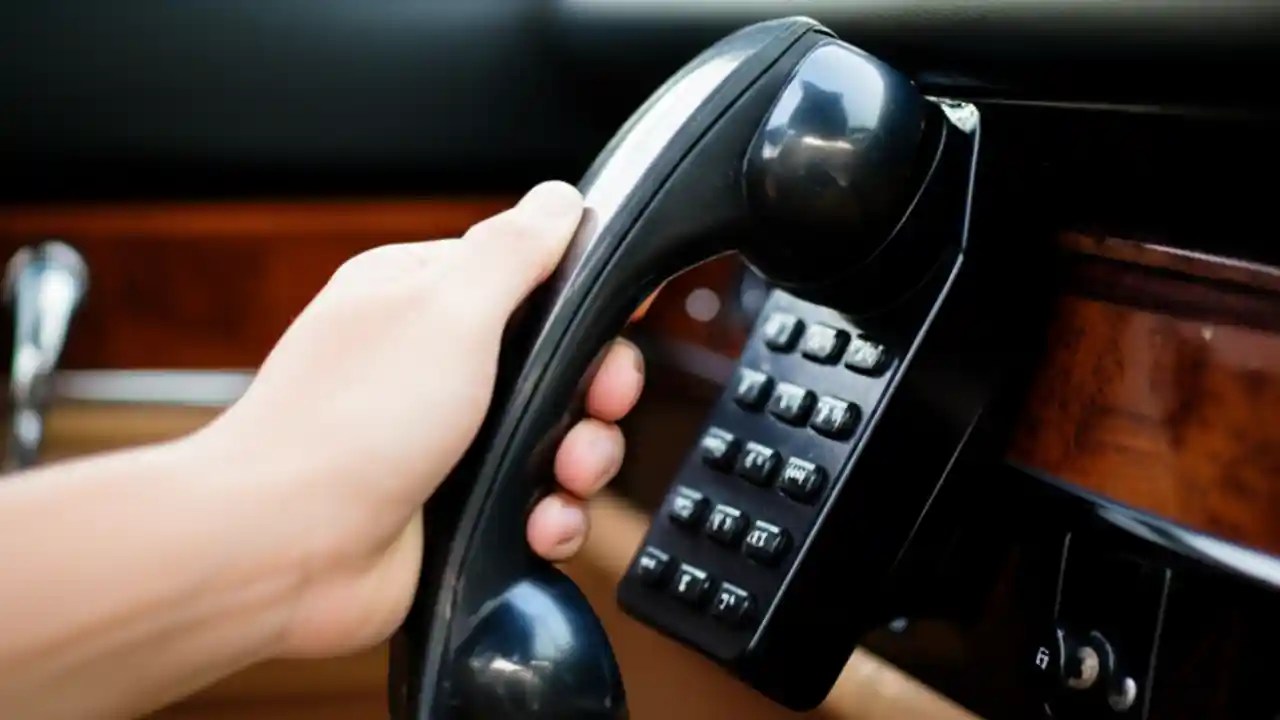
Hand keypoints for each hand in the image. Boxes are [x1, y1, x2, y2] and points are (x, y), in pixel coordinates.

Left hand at [196, 181, 642, 657]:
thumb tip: (559, 199)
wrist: (285, 553)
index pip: (534, 274)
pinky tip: (536, 520)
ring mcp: (447, 437)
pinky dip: (551, 514)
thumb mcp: (446, 308)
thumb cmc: (346, 425)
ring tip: (564, 475)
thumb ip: (513, 250)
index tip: (624, 319)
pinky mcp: (458, 503)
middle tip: (596, 405)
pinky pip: (536, 501)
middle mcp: (436, 363)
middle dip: (595, 389)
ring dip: (581, 459)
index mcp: (424, 295)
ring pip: (558, 436)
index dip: (588, 299)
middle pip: (561, 361)